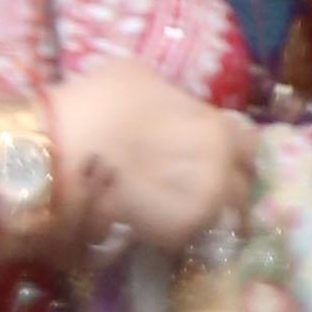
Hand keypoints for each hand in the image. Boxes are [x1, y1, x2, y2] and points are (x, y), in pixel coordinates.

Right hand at [45, 59, 255, 258]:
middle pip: (239, 186)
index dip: (234, 150)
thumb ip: (169, 96)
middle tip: (196, 186)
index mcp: (216, 126)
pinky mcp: (180, 233)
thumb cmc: (97, 104)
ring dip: (203, 211)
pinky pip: (188, 234)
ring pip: (219, 214)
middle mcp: (221, 166)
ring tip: (172, 207)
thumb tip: (170, 104)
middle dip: (225, 185)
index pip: (249, 146)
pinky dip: (175, 230)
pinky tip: (154, 222)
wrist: (62, 150)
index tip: (218, 155)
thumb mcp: (137, 77)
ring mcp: (205, 204)